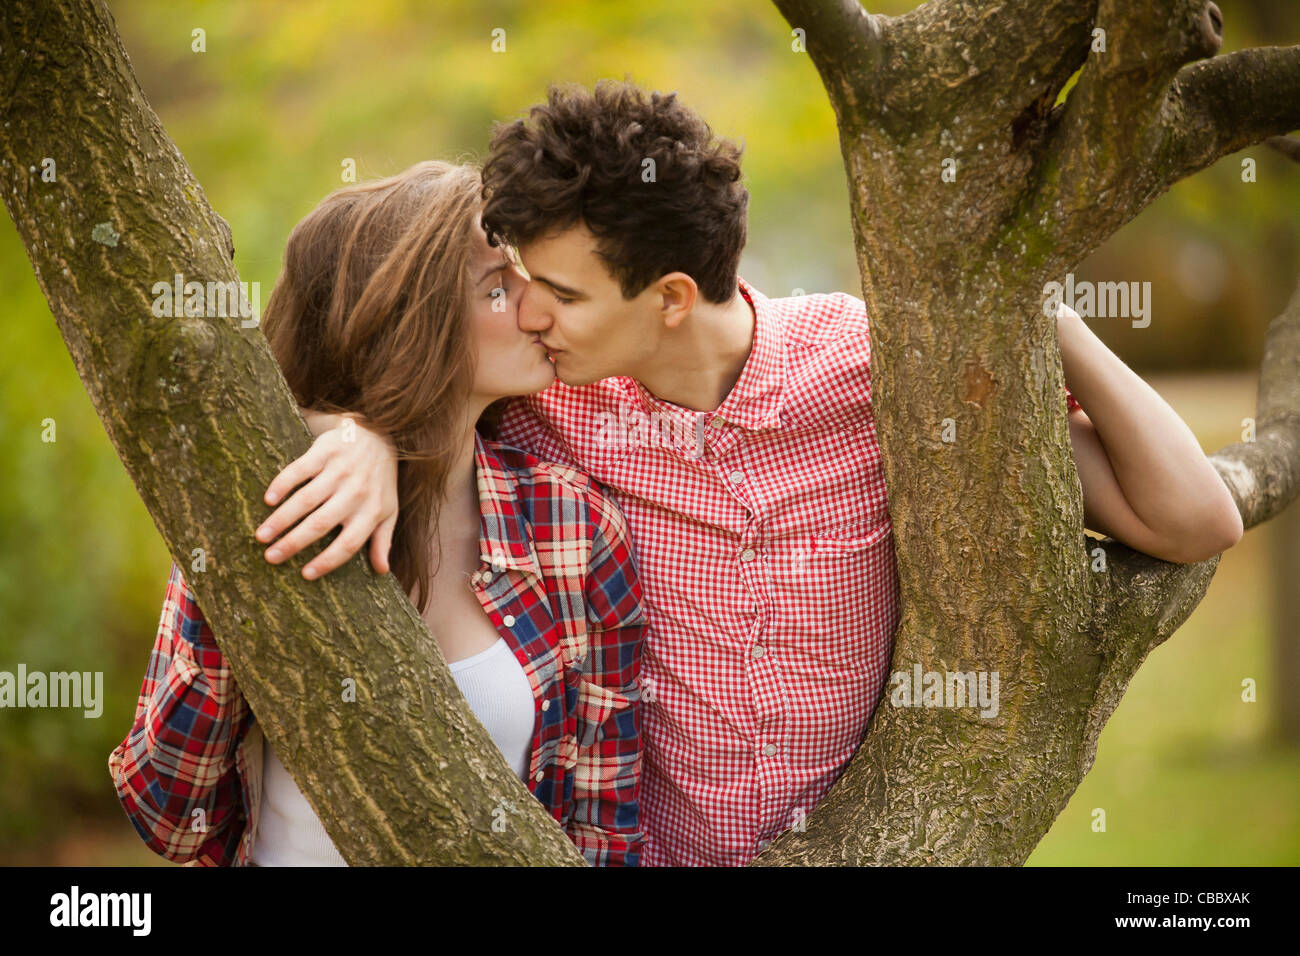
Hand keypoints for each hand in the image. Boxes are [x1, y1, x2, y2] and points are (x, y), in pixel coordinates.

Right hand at [256, 414, 399, 578]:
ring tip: (261, 535)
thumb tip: (381, 570)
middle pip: (321, 524)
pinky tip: (268, 500)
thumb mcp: (388, 510)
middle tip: (270, 557)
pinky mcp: (325, 451)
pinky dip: (282, 485)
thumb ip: (383, 539)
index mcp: (371, 511)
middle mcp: (356, 492)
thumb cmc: (380, 480)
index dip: (328, 561)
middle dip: (293, 543)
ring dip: (281, 519)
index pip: (349, 544)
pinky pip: (299, 470)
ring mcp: (340, 470)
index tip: (305, 575)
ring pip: (306, 500)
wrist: (377, 434)